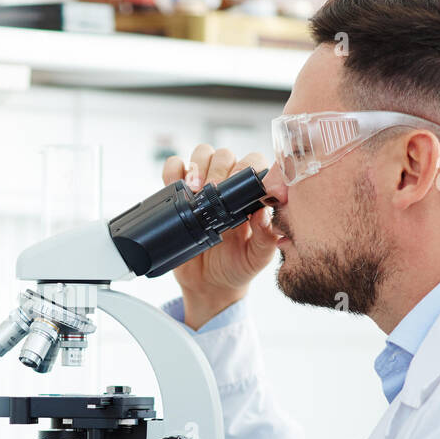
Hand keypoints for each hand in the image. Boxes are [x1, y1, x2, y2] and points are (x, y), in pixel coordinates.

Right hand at [164, 145, 279, 328]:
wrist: (209, 284)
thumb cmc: (238, 267)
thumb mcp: (257, 257)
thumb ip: (266, 237)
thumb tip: (264, 213)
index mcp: (252, 195)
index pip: (253, 164)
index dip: (244, 169)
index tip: (235, 189)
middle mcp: (229, 187)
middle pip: (224, 155)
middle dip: (217, 169)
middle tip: (211, 191)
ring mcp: (203, 187)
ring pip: (201, 154)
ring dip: (196, 166)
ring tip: (194, 190)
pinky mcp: (179, 193)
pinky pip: (174, 168)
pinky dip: (173, 171)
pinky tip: (178, 187)